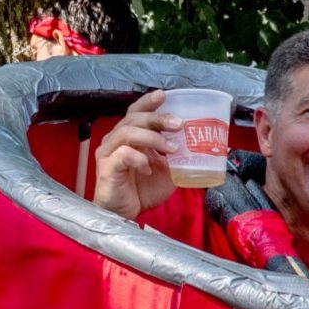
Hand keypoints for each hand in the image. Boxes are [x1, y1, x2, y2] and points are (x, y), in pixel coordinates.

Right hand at [92, 89, 181, 218]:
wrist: (125, 213)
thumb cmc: (142, 190)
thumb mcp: (167, 170)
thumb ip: (177, 157)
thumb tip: (200, 147)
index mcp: (130, 137)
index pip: (137, 112)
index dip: (148, 102)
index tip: (164, 95)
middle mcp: (117, 140)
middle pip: (134, 118)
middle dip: (157, 118)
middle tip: (178, 123)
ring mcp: (110, 153)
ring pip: (127, 132)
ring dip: (153, 138)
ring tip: (172, 148)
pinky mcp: (107, 168)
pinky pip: (122, 155)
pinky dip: (139, 158)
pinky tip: (149, 169)